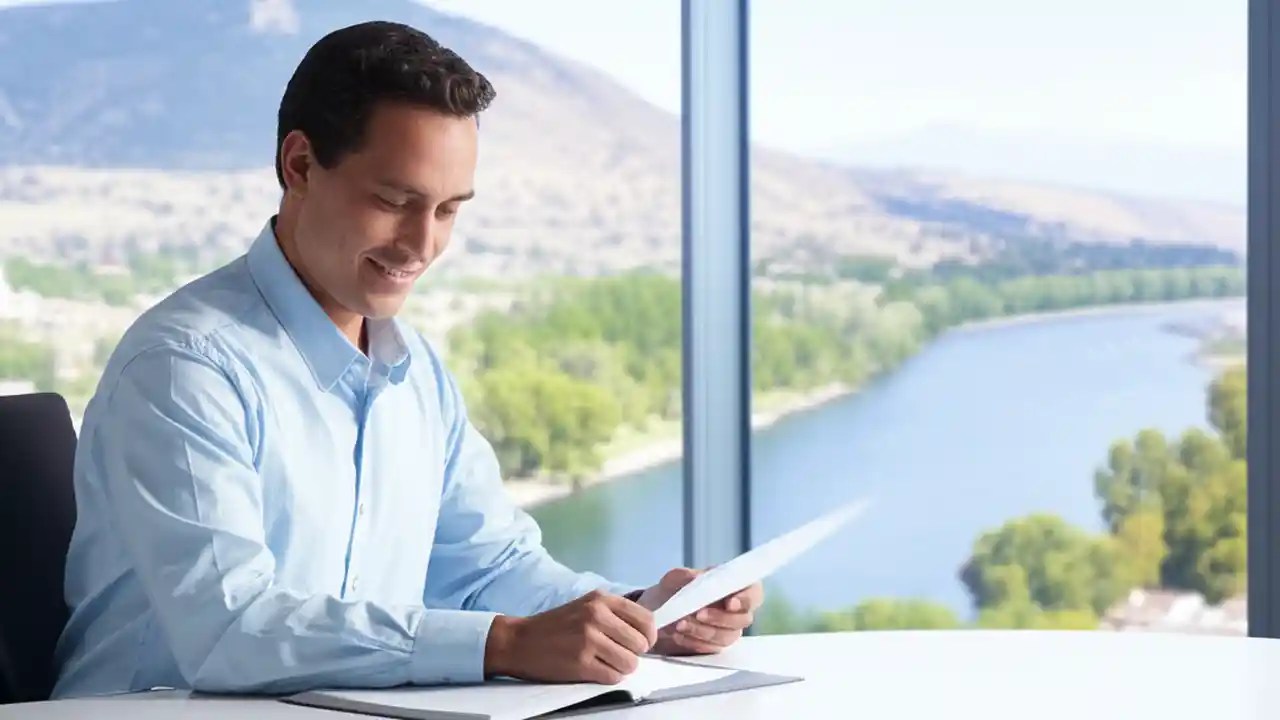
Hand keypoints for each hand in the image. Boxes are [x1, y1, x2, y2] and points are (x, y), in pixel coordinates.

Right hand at [484, 589, 656, 684]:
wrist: (520, 641)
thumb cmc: (556, 626)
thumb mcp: (586, 606)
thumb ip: (614, 614)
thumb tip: (646, 634)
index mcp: (601, 600)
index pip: (646, 619)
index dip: (649, 636)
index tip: (641, 644)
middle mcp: (597, 616)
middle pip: (641, 644)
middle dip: (634, 654)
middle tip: (618, 654)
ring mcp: (589, 639)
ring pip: (630, 663)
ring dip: (622, 668)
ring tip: (606, 663)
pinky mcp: (581, 663)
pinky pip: (613, 677)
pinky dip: (609, 677)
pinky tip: (596, 670)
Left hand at [636, 568, 763, 655]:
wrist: (656, 612)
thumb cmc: (673, 590)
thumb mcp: (675, 578)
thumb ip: (686, 576)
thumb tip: (697, 579)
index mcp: (734, 587)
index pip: (754, 593)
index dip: (746, 599)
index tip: (729, 603)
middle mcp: (736, 611)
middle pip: (743, 619)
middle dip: (720, 618)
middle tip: (699, 614)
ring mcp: (727, 630)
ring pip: (725, 637)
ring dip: (703, 631)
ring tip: (680, 624)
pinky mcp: (713, 647)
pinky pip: (710, 648)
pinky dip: (693, 642)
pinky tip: (678, 635)